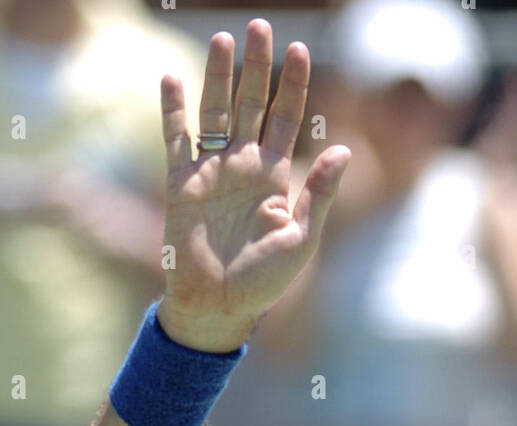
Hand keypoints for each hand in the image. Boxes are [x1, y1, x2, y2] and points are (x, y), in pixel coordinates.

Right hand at [156, 19, 350, 352]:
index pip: (286, 118)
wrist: (218, 306)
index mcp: (275, 176)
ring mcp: (210, 170)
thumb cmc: (263, 282)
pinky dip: (172, 109)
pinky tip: (171, 78)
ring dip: (218, 76)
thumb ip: (319, 194)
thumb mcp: (301, 240)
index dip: (293, 85)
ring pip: (215, 110)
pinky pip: (176, 138)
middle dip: (256, 66)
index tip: (299, 50)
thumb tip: (345, 150)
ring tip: (224, 39)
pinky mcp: (180, 183)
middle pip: (251, 103)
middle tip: (260, 26)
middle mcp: (242, 165)